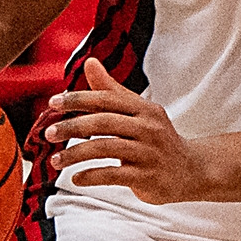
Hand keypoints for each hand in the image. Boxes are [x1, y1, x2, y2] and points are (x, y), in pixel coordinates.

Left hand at [46, 60, 212, 203]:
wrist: (191, 171)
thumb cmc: (157, 139)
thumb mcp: (139, 112)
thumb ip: (112, 90)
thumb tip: (89, 62)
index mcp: (145, 109)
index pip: (107, 99)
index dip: (79, 99)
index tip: (53, 103)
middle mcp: (149, 128)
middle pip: (104, 122)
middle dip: (72, 126)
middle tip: (48, 133)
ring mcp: (149, 153)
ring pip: (105, 148)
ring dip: (75, 154)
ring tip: (55, 160)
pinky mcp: (148, 177)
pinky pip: (113, 175)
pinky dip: (91, 176)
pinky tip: (76, 178)